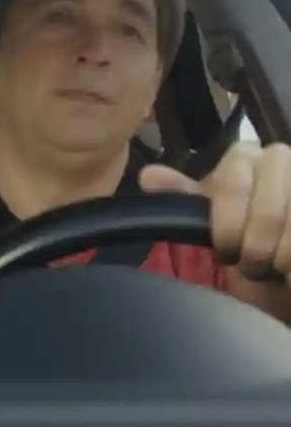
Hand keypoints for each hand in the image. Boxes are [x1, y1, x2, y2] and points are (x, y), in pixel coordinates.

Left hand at [140, 143, 290, 284]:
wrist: (284, 259)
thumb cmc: (250, 235)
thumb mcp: (215, 218)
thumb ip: (186, 198)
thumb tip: (149, 176)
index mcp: (247, 156)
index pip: (230, 183)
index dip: (226, 226)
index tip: (225, 250)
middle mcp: (282, 156)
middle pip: (265, 213)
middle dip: (256, 251)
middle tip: (252, 267)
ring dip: (281, 261)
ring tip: (277, 270)